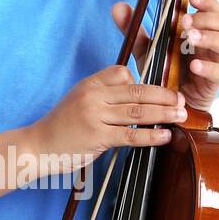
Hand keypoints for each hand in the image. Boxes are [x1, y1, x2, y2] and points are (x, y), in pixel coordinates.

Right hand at [31, 57, 185, 174]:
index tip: (159, 90)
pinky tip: (165, 136)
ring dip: (163, 113)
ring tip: (180, 115)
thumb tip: (133, 96)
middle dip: (163, 95)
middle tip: (181, 100)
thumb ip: (102, 95)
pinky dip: (151, 136)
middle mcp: (93, 96)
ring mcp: (95, 116)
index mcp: (90, 84)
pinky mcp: (97, 137)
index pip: (122, 73)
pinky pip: (130, 135)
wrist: (37, 146)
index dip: (142, 81)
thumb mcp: (78, 100)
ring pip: (137, 111)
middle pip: (136, 91)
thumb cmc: (60, 127)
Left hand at [112, 0, 218, 111]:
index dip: (207, 1)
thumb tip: (118, 7)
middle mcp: (211, 44)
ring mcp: (214, 63)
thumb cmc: (162, 73)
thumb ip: (134, 29)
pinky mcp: (213, 84)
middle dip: (208, 18)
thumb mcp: (145, 49)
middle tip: (185, 22)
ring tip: (191, 38)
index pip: (213, 9)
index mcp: (199, 30)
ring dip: (211, 37)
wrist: (166, 107)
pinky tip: (193, 66)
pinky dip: (207, 67)